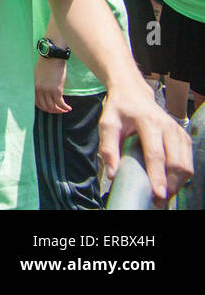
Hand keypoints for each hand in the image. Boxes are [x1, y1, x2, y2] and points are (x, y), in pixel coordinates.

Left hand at [34, 57, 70, 114]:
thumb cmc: (46, 65)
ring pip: (53, 106)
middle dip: (53, 111)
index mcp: (34, 87)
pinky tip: (68, 108)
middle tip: (59, 111)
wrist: (52, 57)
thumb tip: (44, 94)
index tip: (50, 109)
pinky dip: (64, 107)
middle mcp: (39, 90)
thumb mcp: (38, 76)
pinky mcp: (56, 90)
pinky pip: (60, 103)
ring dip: (59, 110)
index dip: (44, 108)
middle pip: (45, 106)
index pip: (37, 103)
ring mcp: (47, 91)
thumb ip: (39, 85)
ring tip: (65, 110)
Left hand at [99, 82, 193, 205]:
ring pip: (186, 165)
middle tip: (158, 201)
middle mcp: (168, 127)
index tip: (158, 194)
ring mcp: (179, 132)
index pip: (156, 154)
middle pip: (176, 163)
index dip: (157, 176)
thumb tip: (112, 174)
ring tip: (163, 195)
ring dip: (177, 184)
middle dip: (170, 185)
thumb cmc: (119, 109)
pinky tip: (170, 183)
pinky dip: (182, 176)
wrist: (133, 93)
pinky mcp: (184, 137)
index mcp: (149, 122)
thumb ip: (108, 148)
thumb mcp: (107, 124)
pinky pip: (188, 162)